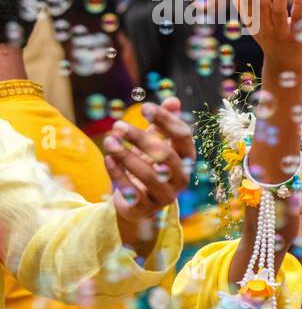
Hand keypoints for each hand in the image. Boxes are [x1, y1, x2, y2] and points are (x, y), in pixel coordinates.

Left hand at [106, 98, 194, 254]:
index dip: (166, 121)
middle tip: (117, 125)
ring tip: (108, 141)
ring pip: (150, 175)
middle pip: (166, 155)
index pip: (183, 136)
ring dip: (126, 156)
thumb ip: (163, 124)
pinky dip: (118, 174)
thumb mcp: (155, 143)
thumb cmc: (148, 166)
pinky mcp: (146, 208)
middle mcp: (181, 177)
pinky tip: (107, 159)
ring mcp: (166, 195)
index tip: (144, 107)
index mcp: (187, 158)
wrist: (137, 202)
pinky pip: (133, 192)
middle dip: (141, 139)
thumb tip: (174, 100)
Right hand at [235, 0, 301, 72]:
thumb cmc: (270, 38)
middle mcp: (264, 27)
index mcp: (252, 22)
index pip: (247, 2)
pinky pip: (297, 17)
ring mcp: (280, 32)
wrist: (284, 65)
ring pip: (278, 9)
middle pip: (262, 3)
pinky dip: (298, 3)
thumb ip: (246, 4)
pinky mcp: (296, 36)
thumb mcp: (255, 23)